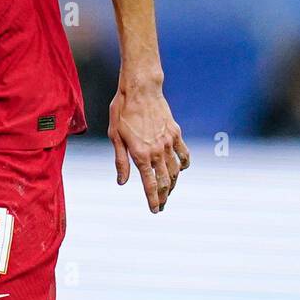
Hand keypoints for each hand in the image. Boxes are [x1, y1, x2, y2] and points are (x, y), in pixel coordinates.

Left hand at [108, 84, 189, 212]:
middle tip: (162, 206)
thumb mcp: (115, 136)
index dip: (153, 200)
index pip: (149, 184)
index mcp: (140, 154)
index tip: (155, 210)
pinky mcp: (175, 133)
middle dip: (163, 196)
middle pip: (164, 181)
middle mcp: (157, 151)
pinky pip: (184, 153)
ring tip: (169, 192)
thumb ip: (121, 161)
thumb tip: (122, 182)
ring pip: (175, 170)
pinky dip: (184, 164)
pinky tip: (182, 170)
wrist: (141, 89)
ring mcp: (168, 142)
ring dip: (173, 184)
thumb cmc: (122, 111)